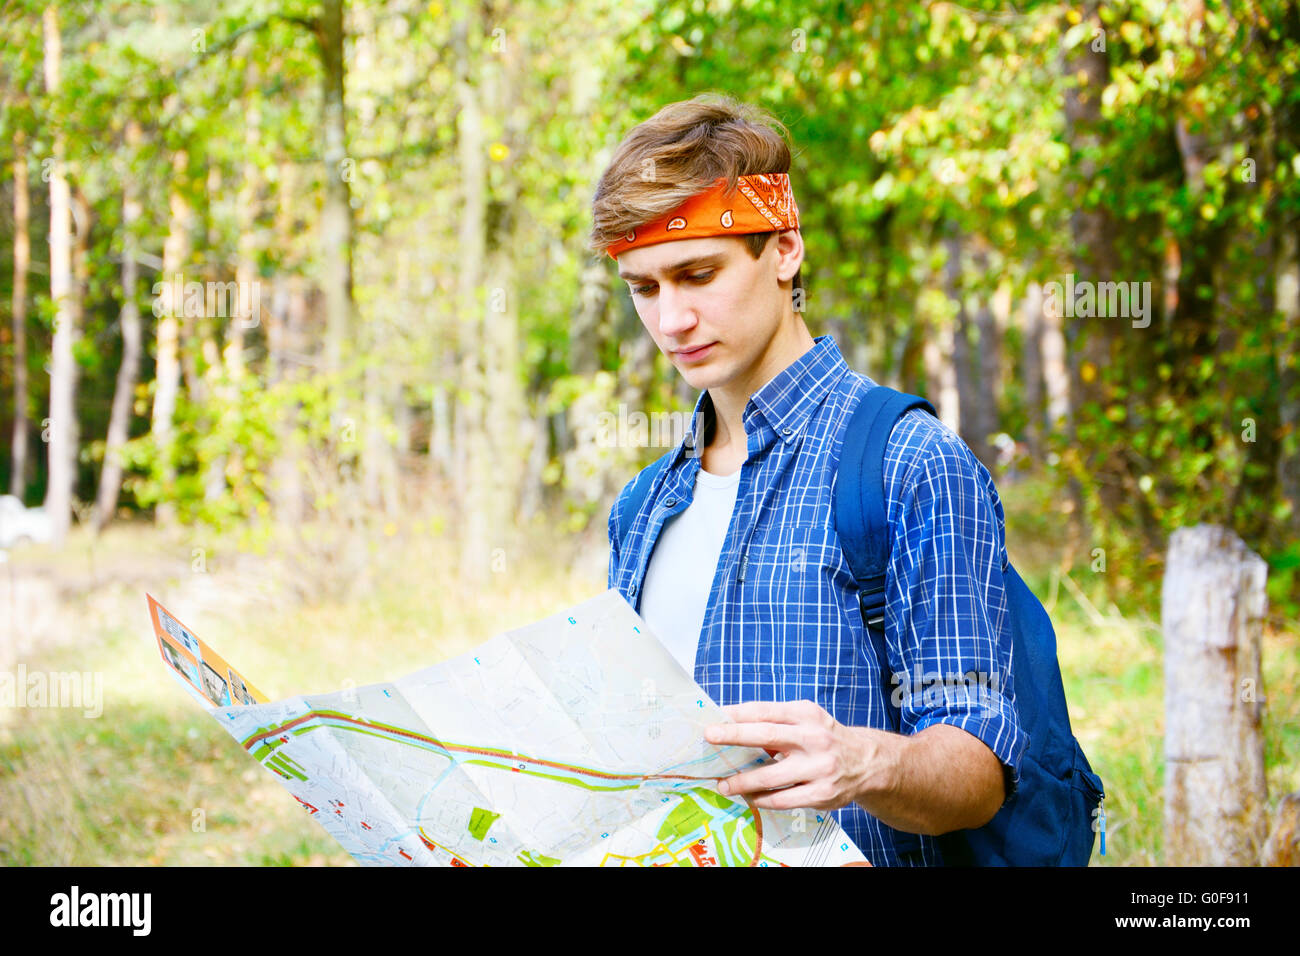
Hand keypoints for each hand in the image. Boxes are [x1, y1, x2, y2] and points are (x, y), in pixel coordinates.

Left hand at [703, 699, 895, 811]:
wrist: (866, 762)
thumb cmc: (824, 737)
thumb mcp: (806, 719)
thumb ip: (775, 721)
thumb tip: (731, 724)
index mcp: (806, 715)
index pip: (766, 711)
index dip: (738, 713)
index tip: (715, 716)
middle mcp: (813, 738)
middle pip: (767, 736)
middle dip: (734, 736)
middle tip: (710, 736)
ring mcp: (818, 768)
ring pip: (771, 776)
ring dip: (742, 781)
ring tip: (724, 784)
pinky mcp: (821, 793)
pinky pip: (783, 799)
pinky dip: (762, 799)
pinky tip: (750, 797)